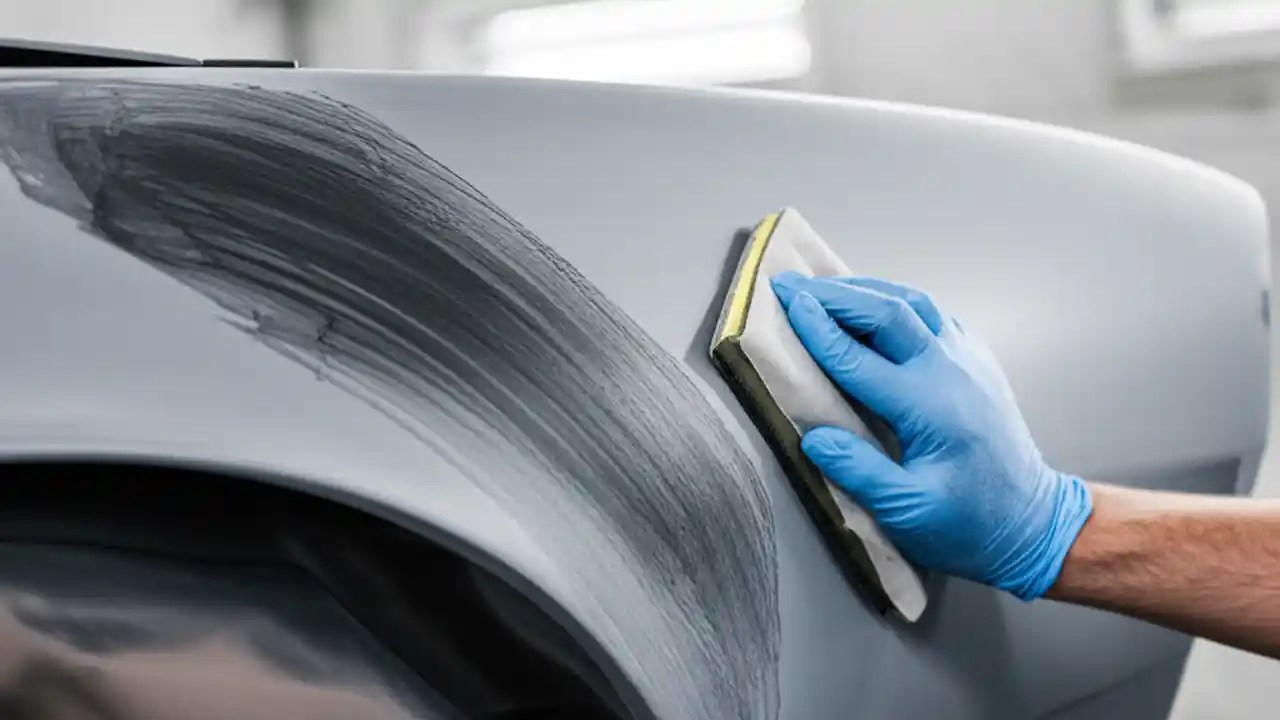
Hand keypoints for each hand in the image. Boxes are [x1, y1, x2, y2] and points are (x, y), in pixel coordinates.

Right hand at [770, 272, 1091, 599]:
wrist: (1033, 523)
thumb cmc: (969, 524)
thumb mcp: (908, 513)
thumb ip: (859, 472)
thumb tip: (814, 436)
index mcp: (928, 406)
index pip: (858, 356)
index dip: (817, 328)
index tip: (786, 302)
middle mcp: (951, 371)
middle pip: (887, 312)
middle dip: (835, 294)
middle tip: (792, 283)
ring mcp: (969, 361)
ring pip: (914, 304)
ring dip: (867, 290)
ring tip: (826, 287)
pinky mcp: (977, 363)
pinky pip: (932, 316)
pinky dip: (895, 302)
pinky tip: (874, 307)